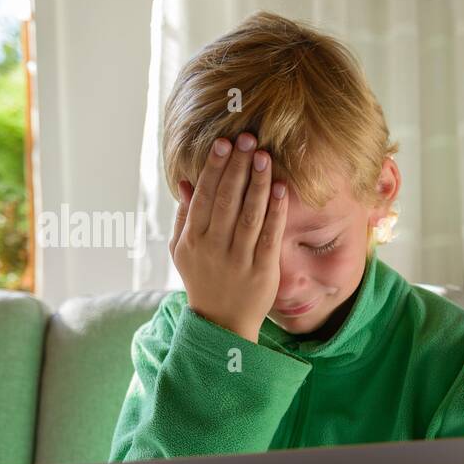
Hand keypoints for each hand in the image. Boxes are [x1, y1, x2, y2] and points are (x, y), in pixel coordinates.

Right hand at [170, 132, 287, 343]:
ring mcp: (238, 260)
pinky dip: (276, 211)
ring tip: (265, 156)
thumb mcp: (182, 250)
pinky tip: (281, 189)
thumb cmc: (202, 279)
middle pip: (226, 200)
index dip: (214, 168)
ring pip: (249, 215)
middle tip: (248, 139)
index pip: (204, 196)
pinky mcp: (262, 270)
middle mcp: (213, 247)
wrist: (221, 323)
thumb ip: (184, 216)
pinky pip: (270, 235)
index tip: (223, 143)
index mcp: (192, 239)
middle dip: (237, 167)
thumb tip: (186, 181)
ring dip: (258, 183)